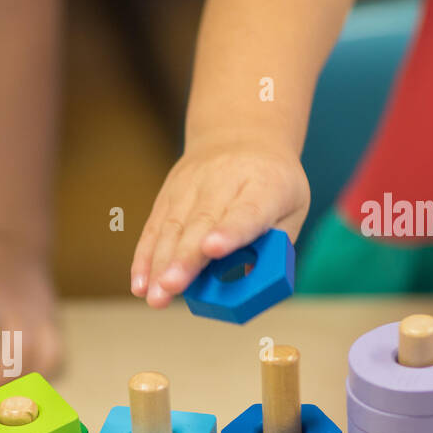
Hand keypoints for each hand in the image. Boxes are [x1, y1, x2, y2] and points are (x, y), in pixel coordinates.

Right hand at [131, 136, 309, 307]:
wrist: (241, 136)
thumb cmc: (272, 186)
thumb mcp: (292, 209)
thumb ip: (274, 247)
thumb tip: (249, 288)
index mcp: (265, 186)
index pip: (246, 211)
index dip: (229, 231)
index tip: (213, 249)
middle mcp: (224, 182)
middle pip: (201, 222)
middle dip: (184, 258)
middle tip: (171, 288)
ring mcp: (191, 186)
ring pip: (173, 228)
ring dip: (160, 264)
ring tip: (154, 296)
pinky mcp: (168, 194)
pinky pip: (154, 228)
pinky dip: (145, 258)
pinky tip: (140, 283)